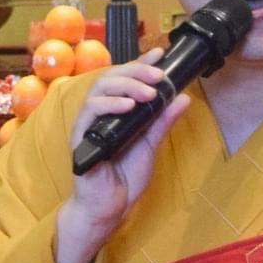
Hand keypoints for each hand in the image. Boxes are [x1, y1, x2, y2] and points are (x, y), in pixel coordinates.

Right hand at [63, 48, 183, 234]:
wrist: (109, 208)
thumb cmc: (125, 177)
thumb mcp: (150, 145)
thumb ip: (162, 121)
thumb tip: (183, 98)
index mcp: (116, 112)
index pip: (125, 79)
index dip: (140, 64)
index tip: (159, 53)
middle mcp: (100, 113)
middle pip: (111, 78)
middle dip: (135, 72)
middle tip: (158, 75)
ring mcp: (88, 124)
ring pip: (99, 90)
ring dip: (125, 86)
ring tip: (148, 93)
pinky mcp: (80, 138)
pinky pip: (89, 113)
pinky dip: (109, 106)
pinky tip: (127, 106)